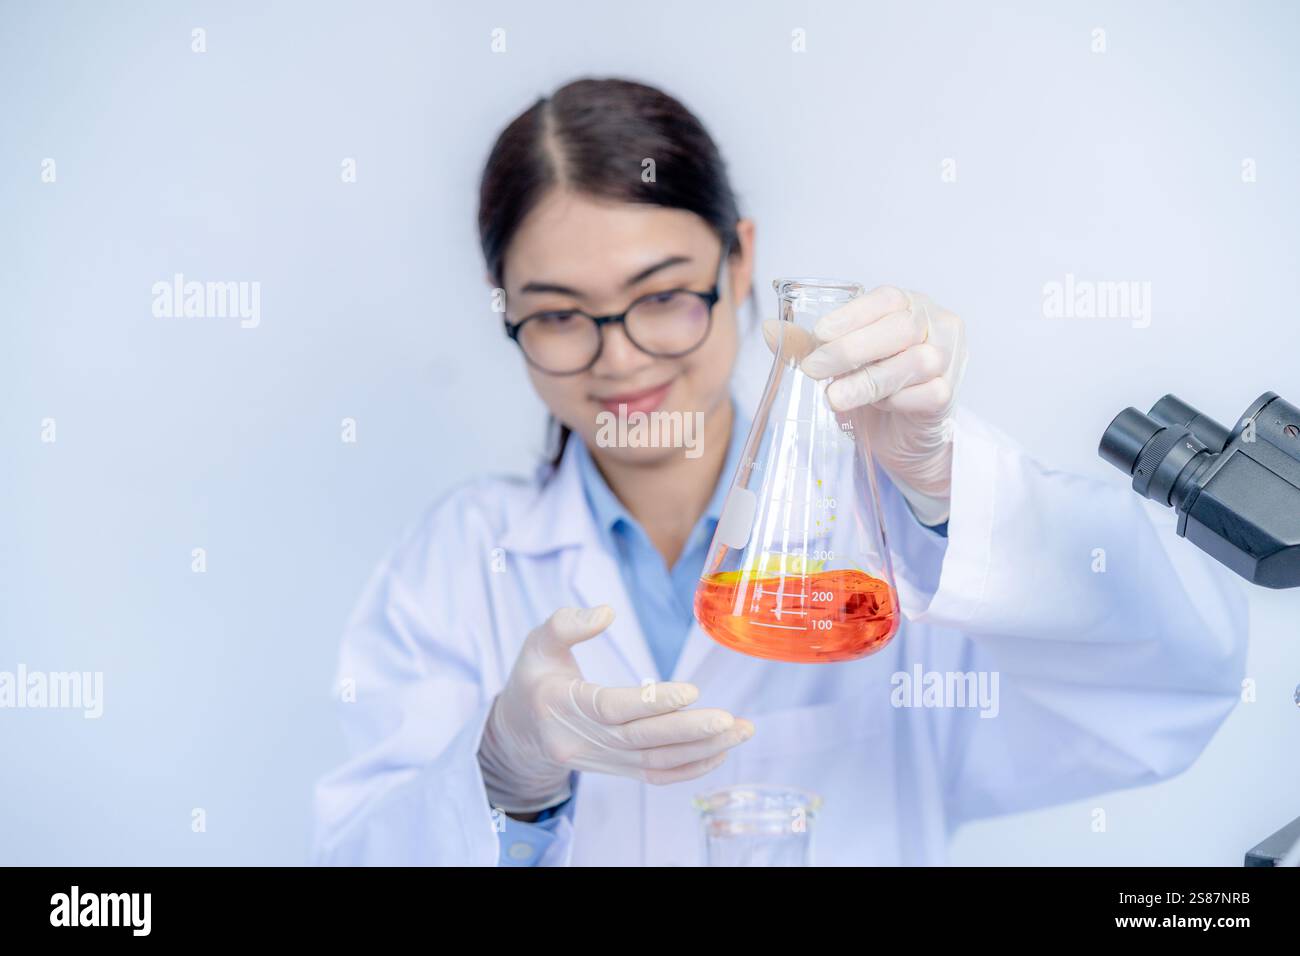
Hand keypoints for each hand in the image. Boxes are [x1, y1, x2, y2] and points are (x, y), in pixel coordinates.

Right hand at [477, 605, 753, 813]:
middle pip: (641, 741)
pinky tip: (721, 751)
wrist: (519, 733)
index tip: (691, 690)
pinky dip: (691, 768)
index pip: (611, 708)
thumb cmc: (534, 677)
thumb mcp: (537, 642)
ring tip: (742, 731)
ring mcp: (600, 761)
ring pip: (655, 762)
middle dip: (689, 732)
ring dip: (701, 750)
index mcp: (560, 706)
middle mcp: (581, 741)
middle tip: (730, 719)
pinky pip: (656, 776)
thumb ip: (568, 624)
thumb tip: (607, 613)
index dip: (652, 702)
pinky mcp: (617, 770)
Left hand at [763, 286, 966, 525]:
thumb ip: (809, 345)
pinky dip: (896, 401)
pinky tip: (879, 407)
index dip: (853, 315)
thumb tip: (769, 330)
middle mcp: (937, 326)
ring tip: (835, 397)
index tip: (820, 333)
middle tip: (814, 369)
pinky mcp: (948, 395)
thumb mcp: (839, 362)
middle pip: (901, 327)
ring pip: (916, 361)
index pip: (888, 298)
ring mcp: (949, 359)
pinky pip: (926, 393)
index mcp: (910, 306)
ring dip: (869, 380)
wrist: (903, 434)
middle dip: (851, 349)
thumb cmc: (874, 385)